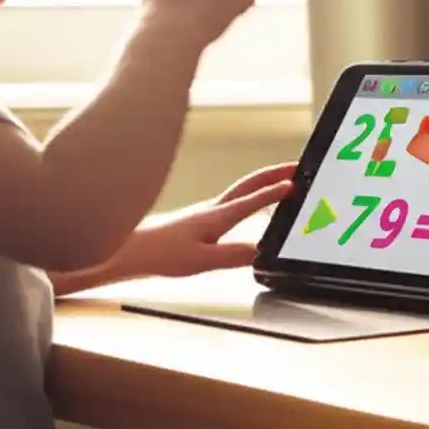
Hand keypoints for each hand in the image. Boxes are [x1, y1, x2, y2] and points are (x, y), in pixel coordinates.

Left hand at [122, 162, 296, 277]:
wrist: (130, 248)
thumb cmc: (160, 253)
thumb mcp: (201, 261)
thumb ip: (232, 256)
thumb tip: (261, 251)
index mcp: (216, 217)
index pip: (252, 200)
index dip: (275, 193)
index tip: (296, 184)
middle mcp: (213, 209)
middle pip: (250, 184)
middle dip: (275, 173)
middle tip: (298, 167)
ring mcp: (205, 211)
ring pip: (241, 189)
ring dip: (264, 181)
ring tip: (282, 179)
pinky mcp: (199, 218)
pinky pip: (232, 199)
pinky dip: (250, 194)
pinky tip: (249, 203)